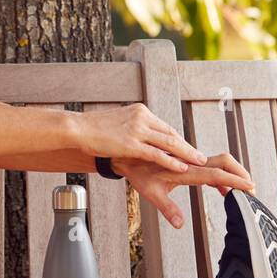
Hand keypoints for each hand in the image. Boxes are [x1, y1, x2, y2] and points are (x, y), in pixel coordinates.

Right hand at [75, 104, 207, 172]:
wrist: (77, 128)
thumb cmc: (92, 127)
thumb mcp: (116, 122)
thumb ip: (129, 127)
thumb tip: (133, 136)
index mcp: (139, 111)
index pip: (163, 126)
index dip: (176, 138)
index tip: (186, 147)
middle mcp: (141, 117)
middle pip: (170, 133)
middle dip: (186, 145)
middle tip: (200, 155)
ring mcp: (137, 130)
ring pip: (169, 143)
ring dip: (186, 153)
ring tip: (199, 160)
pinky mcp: (131, 144)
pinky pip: (157, 154)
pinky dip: (172, 161)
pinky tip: (183, 167)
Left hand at [112, 153, 255, 229]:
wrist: (129, 155)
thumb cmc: (138, 173)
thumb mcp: (151, 193)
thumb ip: (167, 208)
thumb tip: (180, 224)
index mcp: (185, 170)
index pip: (216, 175)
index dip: (234, 181)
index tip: (250, 187)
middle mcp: (191, 163)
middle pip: (224, 162)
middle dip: (240, 173)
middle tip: (251, 189)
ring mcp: (191, 161)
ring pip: (219, 162)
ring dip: (233, 173)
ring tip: (243, 190)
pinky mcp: (189, 161)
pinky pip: (211, 165)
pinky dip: (222, 175)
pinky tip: (223, 189)